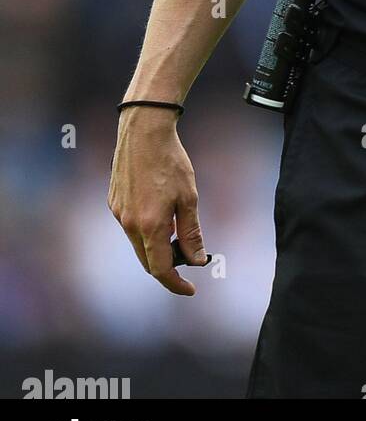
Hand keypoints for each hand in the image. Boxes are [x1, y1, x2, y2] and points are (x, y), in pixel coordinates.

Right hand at [108, 108, 207, 295]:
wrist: (143, 131)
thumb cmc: (171, 161)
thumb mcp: (189, 198)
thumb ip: (191, 232)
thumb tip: (197, 260)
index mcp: (150, 226)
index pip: (161, 269)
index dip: (176, 283)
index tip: (190, 289)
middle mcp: (129, 224)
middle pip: (147, 260)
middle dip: (168, 266)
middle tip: (189, 260)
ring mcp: (118, 213)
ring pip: (138, 244)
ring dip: (157, 246)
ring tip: (177, 230)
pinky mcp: (114, 202)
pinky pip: (130, 226)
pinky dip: (146, 230)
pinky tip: (161, 213)